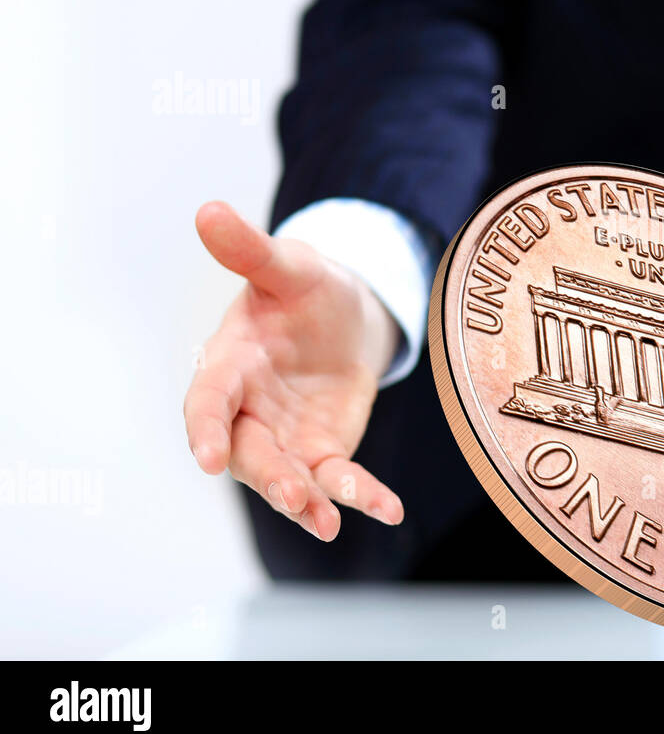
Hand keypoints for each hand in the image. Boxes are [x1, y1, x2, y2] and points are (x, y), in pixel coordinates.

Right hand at [183, 201, 404, 540]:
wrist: (346, 315)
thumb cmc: (306, 288)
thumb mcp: (289, 266)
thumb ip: (251, 250)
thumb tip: (209, 209)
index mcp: (230, 363)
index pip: (208, 401)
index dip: (206, 428)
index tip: (208, 457)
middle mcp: (251, 409)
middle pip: (250, 452)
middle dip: (268, 476)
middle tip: (293, 496)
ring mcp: (286, 436)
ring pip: (288, 477)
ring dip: (306, 501)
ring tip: (329, 523)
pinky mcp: (323, 452)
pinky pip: (336, 480)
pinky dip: (359, 496)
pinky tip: (387, 510)